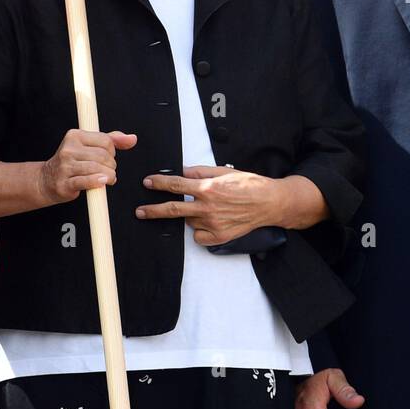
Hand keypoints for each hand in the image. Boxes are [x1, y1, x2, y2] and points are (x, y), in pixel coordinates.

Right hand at [38, 129, 136, 204]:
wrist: (47, 180)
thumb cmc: (72, 162)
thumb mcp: (90, 146)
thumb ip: (112, 140)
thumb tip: (132, 138)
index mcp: (75, 136)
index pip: (105, 140)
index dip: (112, 151)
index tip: (109, 157)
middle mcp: (68, 149)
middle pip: (103, 156)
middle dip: (111, 165)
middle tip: (109, 171)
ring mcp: (65, 166)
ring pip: (97, 169)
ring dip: (108, 176)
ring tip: (108, 179)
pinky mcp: (64, 183)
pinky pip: (86, 181)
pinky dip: (97, 182)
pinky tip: (102, 182)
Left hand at [136, 166, 283, 244]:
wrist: (269, 203)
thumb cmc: (249, 185)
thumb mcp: (224, 171)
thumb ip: (201, 172)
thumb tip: (182, 172)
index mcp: (208, 189)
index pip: (176, 185)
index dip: (159, 183)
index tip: (148, 183)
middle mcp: (208, 208)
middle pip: (173, 210)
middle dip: (153, 211)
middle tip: (140, 212)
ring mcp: (213, 224)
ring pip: (189, 221)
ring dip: (191, 215)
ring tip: (208, 209)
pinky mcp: (219, 237)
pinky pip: (199, 236)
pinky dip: (200, 230)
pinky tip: (211, 222)